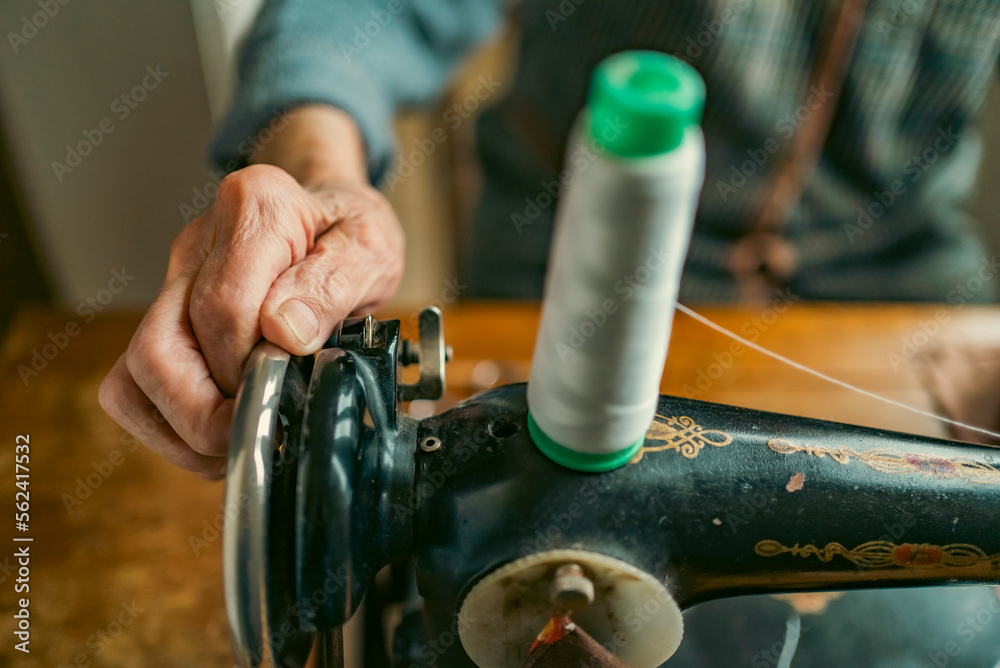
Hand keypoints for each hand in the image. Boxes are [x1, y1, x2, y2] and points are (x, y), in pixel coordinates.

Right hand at [99, 162, 403, 478]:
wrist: (330, 219)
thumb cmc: (349, 236)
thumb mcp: (371, 251)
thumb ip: (333, 285)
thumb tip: (285, 333)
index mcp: (255, 210)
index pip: (223, 310)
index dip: (249, 371)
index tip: (287, 397)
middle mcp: (199, 243)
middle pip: (160, 348)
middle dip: (205, 415)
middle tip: (261, 435)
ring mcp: (173, 280)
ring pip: (137, 370)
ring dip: (184, 426)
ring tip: (242, 440)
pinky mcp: (162, 315)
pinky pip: (133, 383)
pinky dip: (169, 424)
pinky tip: (219, 433)